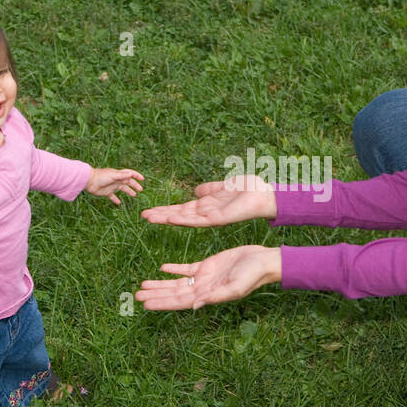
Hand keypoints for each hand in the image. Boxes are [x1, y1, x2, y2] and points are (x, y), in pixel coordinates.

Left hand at [86, 167, 144, 204]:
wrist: (89, 181)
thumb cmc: (100, 176)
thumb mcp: (113, 175)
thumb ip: (122, 175)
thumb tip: (131, 174)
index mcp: (118, 174)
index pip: (129, 173)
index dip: (136, 175)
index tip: (142, 179)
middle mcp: (116, 180)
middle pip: (128, 182)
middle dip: (134, 185)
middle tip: (140, 190)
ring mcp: (112, 186)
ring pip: (122, 189)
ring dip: (128, 191)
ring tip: (134, 195)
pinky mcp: (107, 192)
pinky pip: (113, 196)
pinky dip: (116, 199)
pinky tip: (119, 203)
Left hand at [135, 244, 281, 310]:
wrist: (263, 261)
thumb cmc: (253, 275)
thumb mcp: (235, 286)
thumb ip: (215, 296)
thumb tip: (195, 306)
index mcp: (208, 295)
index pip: (179, 301)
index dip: (162, 303)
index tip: (145, 304)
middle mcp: (203, 288)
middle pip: (173, 293)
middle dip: (155, 294)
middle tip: (136, 295)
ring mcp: (204, 277)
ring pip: (177, 282)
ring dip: (160, 284)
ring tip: (143, 285)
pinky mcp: (208, 266)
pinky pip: (187, 269)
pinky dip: (174, 269)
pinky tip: (162, 268)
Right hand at [140, 175, 275, 227]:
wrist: (265, 195)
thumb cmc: (249, 190)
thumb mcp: (224, 186)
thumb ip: (210, 189)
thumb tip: (196, 190)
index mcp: (207, 206)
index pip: (182, 209)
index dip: (166, 210)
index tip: (150, 210)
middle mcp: (206, 213)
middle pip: (179, 215)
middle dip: (161, 216)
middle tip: (142, 216)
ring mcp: (211, 217)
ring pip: (184, 219)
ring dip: (166, 218)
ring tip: (149, 218)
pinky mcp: (218, 219)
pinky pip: (197, 220)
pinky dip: (183, 219)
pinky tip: (170, 218)